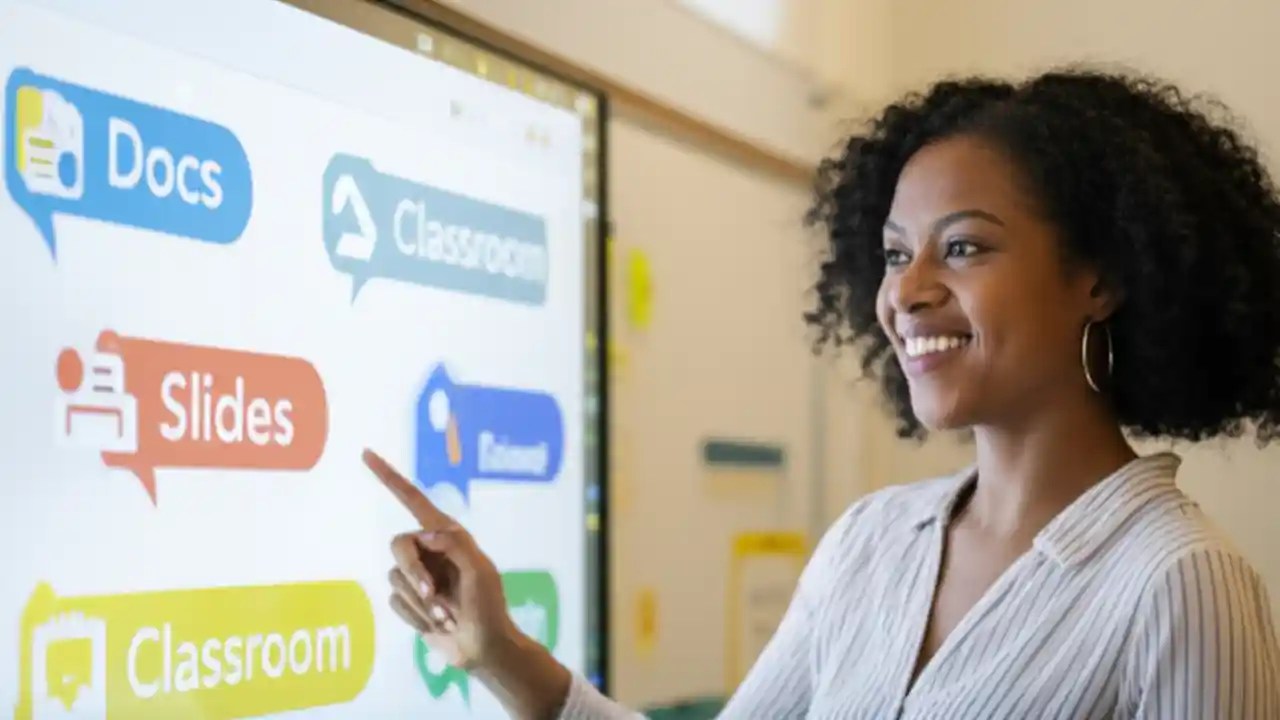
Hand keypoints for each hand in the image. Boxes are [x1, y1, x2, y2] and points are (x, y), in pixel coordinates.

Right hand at [364, 449, 515, 670]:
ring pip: (396, 578)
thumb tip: (425, 534)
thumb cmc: (489, 607)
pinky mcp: (409, 601)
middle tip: (434, 597)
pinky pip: (394, 601)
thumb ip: (455, 546)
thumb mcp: (480, 571)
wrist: (483, 648)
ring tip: (447, 617)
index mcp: (447, 536)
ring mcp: (417, 577)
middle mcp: (429, 551)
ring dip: (421, 603)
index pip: (413, 499)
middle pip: (399, 546)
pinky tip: (436, 624)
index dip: (390, 477)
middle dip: (414, 574)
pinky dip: (415, 617)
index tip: (368, 454)